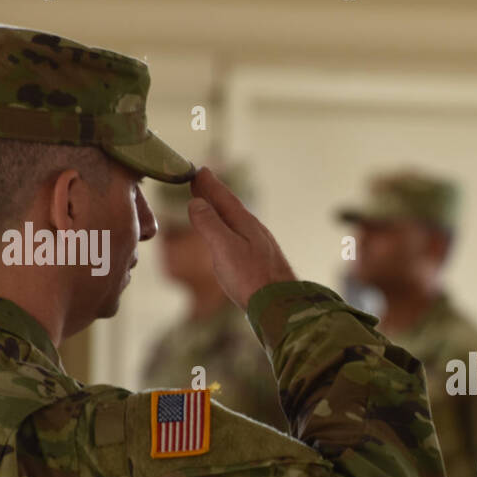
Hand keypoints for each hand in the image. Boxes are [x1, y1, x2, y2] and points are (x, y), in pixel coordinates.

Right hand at [187, 166, 296, 307]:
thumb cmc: (252, 278)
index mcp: (245, 223)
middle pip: (230, 207)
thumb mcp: (225, 248)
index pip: (224, 197)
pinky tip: (228, 237)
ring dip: (220, 210)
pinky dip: (228, 228)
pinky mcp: (260, 262)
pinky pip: (239, 236)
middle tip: (201, 180)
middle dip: (214, 194)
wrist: (280, 306)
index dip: (210, 184)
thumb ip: (210, 224)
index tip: (198, 170)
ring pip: (235, 221)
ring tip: (209, 204)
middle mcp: (254, 231)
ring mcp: (259, 246)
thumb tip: (196, 202)